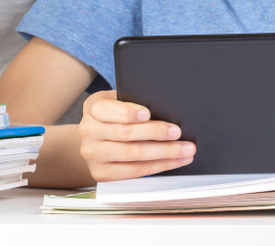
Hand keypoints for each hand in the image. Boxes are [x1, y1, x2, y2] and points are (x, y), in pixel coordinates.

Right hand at [78, 90, 194, 181]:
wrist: (96, 140)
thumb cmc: (115, 116)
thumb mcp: (117, 102)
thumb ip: (133, 102)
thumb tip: (165, 107)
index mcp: (93, 107)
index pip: (107, 110)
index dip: (128, 112)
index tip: (148, 113)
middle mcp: (89, 131)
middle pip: (125, 133)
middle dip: (155, 132)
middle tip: (178, 132)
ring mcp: (94, 154)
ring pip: (134, 154)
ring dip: (164, 152)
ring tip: (185, 149)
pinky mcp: (102, 174)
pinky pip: (135, 171)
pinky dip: (159, 165)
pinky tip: (175, 161)